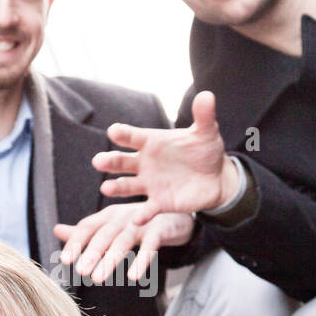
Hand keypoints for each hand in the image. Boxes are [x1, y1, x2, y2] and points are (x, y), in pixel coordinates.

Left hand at [54, 203, 193, 282]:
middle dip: (91, 253)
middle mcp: (122, 216)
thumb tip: (56, 230)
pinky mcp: (160, 230)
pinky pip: (150, 246)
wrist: (174, 215)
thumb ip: (85, 231)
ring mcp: (142, 222)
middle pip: (104, 235)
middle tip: (81, 272)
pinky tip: (133, 277)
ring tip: (98, 278)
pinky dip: (142, 261)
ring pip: (123, 241)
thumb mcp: (110, 226)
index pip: (87, 227)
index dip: (76, 242)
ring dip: (110, 259)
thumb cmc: (136, 223)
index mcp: (108, 215)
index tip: (64, 260)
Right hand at [93, 91, 238, 224]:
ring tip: (106, 188)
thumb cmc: (205, 150)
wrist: (216, 177)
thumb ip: (203, 115)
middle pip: (121, 162)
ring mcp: (150, 184)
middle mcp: (144, 163)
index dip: (123, 134)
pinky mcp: (159, 202)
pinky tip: (137, 219)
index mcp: (151, 143)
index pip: (132, 137)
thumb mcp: (206, 132)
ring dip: (116, 187)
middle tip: (98, 162)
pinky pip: (147, 209)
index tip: (114, 132)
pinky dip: (142, 215)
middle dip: (110, 161)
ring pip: (127, 185)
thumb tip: (207, 95)